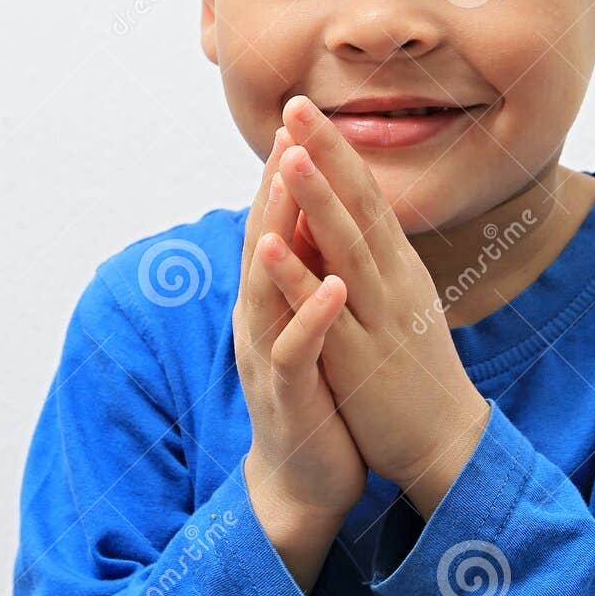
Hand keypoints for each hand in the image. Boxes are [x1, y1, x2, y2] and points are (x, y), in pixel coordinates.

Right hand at [234, 126, 367, 588]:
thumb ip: (304, 273)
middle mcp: (259, 318)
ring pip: (267, 287)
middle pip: (262, 240)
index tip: (301, 119)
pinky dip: (313, 315)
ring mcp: (267, 355)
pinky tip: (335, 286)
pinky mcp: (287, 394)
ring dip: (279, 235)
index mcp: (271, 298)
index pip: (275, 224)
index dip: (285, 173)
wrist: (305, 476)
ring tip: (293, 186)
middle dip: (275, 185)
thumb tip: (313, 218)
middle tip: (289, 130)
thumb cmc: (314, 391)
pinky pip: (297, 350)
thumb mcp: (308, 321)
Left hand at [272, 95, 491, 518]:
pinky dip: (296, 275)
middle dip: (328, 152)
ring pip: (345, 248)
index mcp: (400, 268)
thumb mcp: (400, 305)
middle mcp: (394, 282)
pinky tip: (269, 244)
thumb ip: (376, 263)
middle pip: (360, 206)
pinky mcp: (359, 360)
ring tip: (290, 153)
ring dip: (316, 199)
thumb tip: (354, 221)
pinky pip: (323, 312)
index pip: (368, 196)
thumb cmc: (416, 374)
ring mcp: (378, 318)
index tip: (308, 107)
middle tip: (297, 103)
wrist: (447, 445)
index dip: (340, 150)